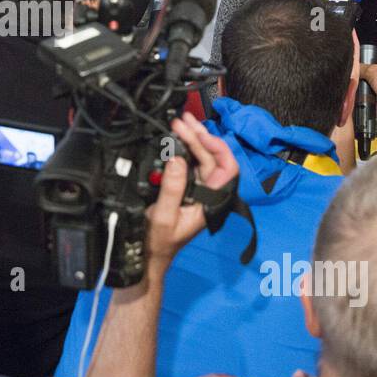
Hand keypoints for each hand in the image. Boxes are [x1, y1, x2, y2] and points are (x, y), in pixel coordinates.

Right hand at [145, 113, 238, 267]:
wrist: (149, 254)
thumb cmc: (160, 243)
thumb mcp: (163, 216)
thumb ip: (172, 188)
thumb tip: (177, 159)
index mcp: (211, 202)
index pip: (227, 169)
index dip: (218, 149)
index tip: (200, 136)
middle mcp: (207, 193)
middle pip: (212, 158)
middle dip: (199, 136)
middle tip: (183, 122)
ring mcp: (197, 189)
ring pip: (201, 157)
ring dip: (192, 138)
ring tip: (181, 122)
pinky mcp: (184, 186)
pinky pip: (188, 163)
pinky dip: (182, 148)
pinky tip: (175, 136)